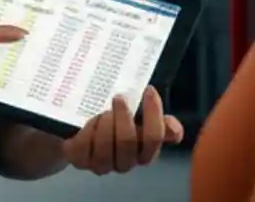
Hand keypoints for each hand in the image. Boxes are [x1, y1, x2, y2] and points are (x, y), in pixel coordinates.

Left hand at [62, 86, 183, 174]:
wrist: (81, 132)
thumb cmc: (116, 123)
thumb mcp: (138, 120)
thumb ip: (157, 123)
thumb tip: (174, 127)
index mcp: (144, 152)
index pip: (154, 138)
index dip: (154, 115)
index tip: (149, 90)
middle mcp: (125, 163)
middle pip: (128, 142)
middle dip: (123, 118)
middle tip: (119, 98)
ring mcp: (102, 165)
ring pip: (105, 147)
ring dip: (105, 124)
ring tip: (103, 111)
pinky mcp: (80, 161)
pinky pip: (84, 147)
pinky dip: (88, 130)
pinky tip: (89, 121)